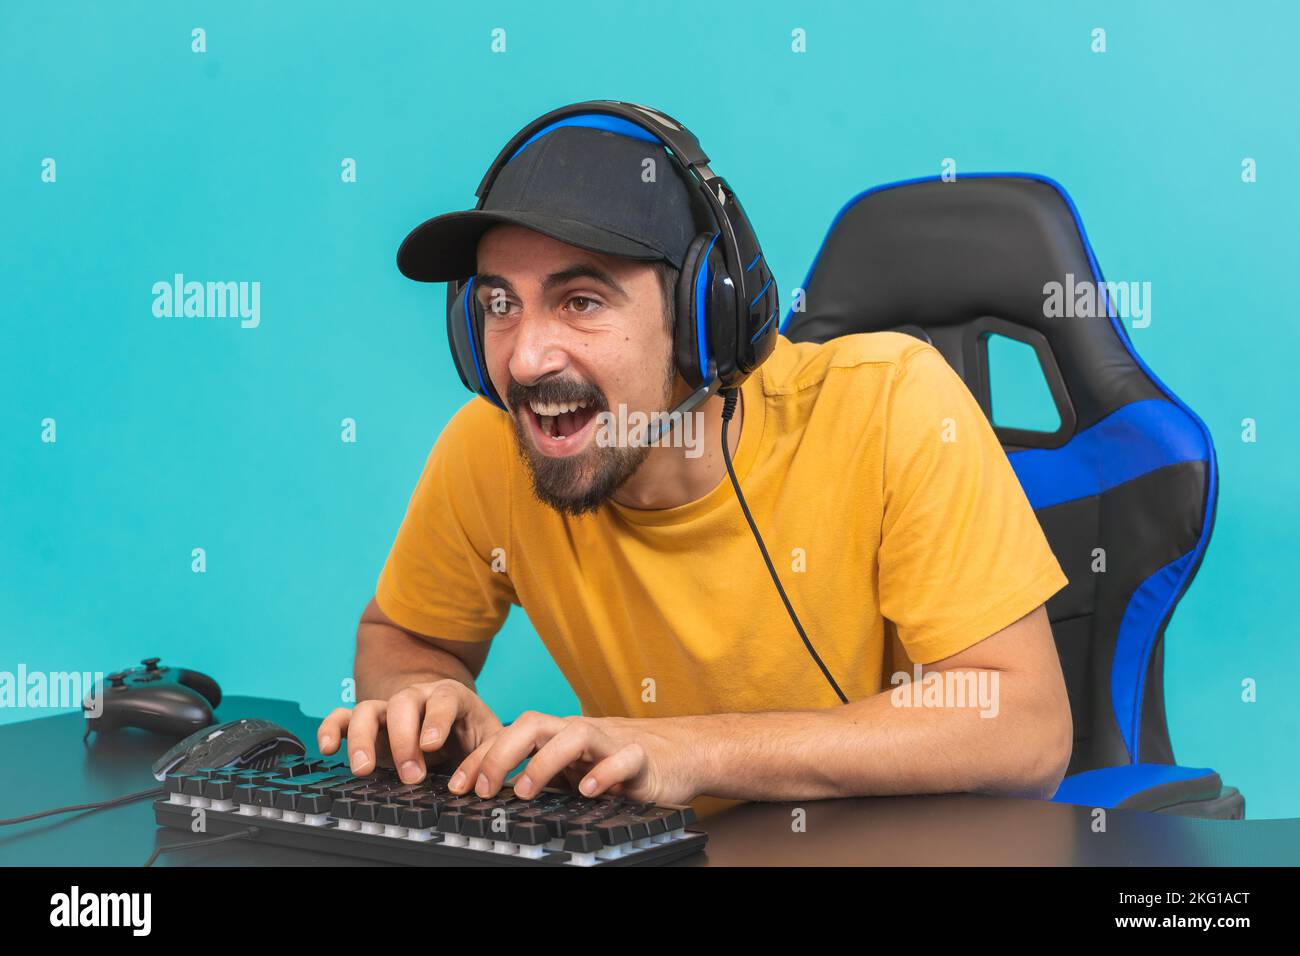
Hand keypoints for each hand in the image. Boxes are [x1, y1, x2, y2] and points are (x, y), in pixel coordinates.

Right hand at [317, 679, 503, 783]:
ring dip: (363, 738)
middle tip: (411, 775)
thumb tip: (464, 785)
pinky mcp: (368, 725)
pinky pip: (342, 717)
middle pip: (402, 703)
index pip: (443, 698)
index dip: (436, 719)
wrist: (452, 726)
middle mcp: (416, 698)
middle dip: (404, 740)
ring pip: (368, 709)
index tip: (432, 745)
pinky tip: (327, 748)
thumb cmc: (472, 733)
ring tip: (364, 769)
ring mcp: (389, 710)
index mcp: (450, 696)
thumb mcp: (489, 741)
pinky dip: (331, 728)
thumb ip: (484, 758)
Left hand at [450, 711, 699, 805]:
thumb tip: (492, 793)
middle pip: (534, 723)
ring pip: (574, 734)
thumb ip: (540, 775)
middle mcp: (580, 732)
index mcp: (559, 735)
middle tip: (484, 788)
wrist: (681, 754)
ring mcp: (611, 742)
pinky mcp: (641, 758)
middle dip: (502, 753)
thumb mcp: (572, 770)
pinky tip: (587, 791)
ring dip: (545, 761)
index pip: (511, 734)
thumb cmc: (620, 763)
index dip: (481, 757)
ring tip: (527, 791)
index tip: (458, 786)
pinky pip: (622, 758)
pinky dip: (603, 773)